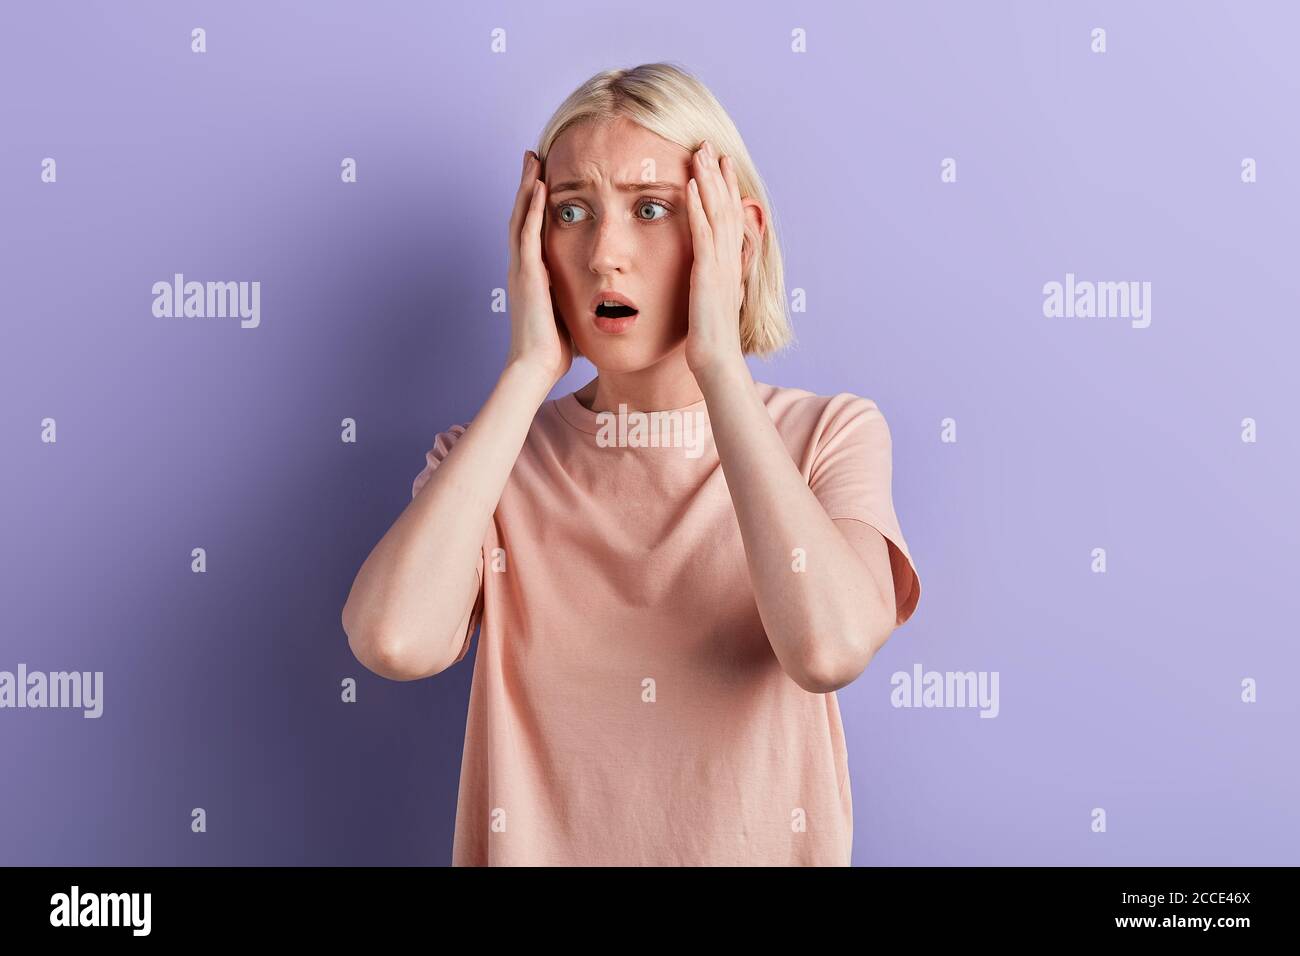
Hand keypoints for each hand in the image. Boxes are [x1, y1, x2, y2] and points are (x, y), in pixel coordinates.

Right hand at [504, 150, 572, 387]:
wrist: (536, 366)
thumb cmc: (555, 348)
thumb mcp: (569, 312)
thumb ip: (576, 297)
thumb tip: (599, 295)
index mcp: (531, 274)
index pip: (532, 229)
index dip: (535, 204)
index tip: (544, 180)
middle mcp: (521, 267)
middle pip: (521, 215)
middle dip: (527, 185)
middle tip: (532, 157)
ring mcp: (520, 269)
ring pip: (520, 217)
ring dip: (526, 187)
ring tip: (532, 159)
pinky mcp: (527, 275)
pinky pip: (527, 234)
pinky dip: (531, 209)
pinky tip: (538, 188)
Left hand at [683, 140, 746, 376]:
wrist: (716, 360)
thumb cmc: (710, 338)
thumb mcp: (711, 301)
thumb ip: (711, 281)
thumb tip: (708, 271)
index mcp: (729, 264)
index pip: (729, 217)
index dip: (725, 189)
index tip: (720, 163)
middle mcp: (729, 259)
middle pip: (725, 207)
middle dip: (718, 175)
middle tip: (710, 145)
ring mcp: (720, 264)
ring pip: (716, 213)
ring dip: (709, 181)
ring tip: (701, 153)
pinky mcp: (708, 273)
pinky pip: (703, 233)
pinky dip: (698, 207)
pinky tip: (691, 185)